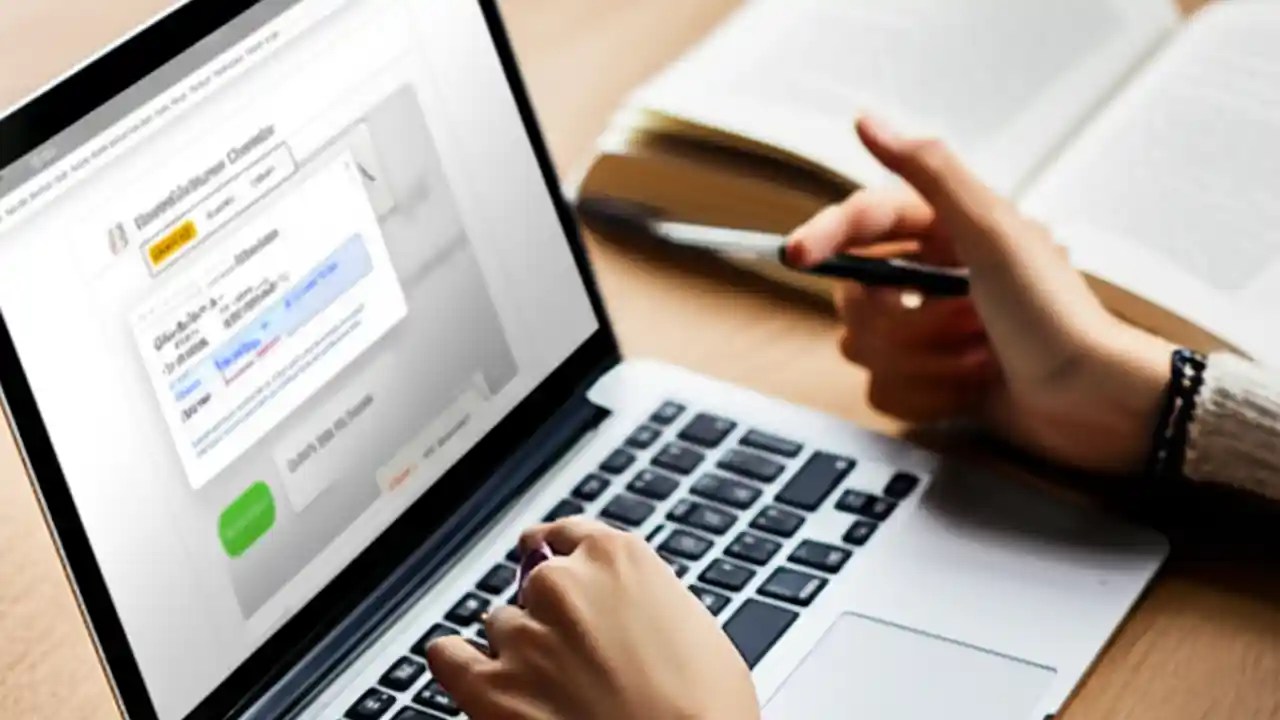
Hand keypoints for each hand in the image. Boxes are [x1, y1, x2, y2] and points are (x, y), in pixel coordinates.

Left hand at [426, 518, 758, 719]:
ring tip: (550, 686)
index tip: (559, 570)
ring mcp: (523, 635)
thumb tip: (627, 609)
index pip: (565, 535)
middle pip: (533, 584)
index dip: (562, 559)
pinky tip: (471, 673)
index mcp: (616, 558)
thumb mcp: (693, 626)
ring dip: (517, 647)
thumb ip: (644, 599)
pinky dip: (456, 662)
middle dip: (549, 615)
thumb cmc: (706, 711)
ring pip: (499, 624)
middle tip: (577, 655)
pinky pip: (447, 656)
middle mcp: (562, 585)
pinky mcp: (490, 688)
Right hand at [788, 116, 1173, 474]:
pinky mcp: (929, 379)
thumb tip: (869, 121)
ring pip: (866, 350)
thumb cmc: (1058, 318)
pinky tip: (975, 386)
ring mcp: (927, 331)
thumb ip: (930, 172)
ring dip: (927, 361)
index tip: (798, 255)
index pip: (862, 222)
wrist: (1095, 404)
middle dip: (908, 323)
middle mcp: (929, 278)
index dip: (825, 236)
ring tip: (982, 355)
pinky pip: (884, 392)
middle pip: (854, 299)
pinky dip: (930, 396)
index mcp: (944, 233)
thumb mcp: (995, 233)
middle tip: (967, 319)